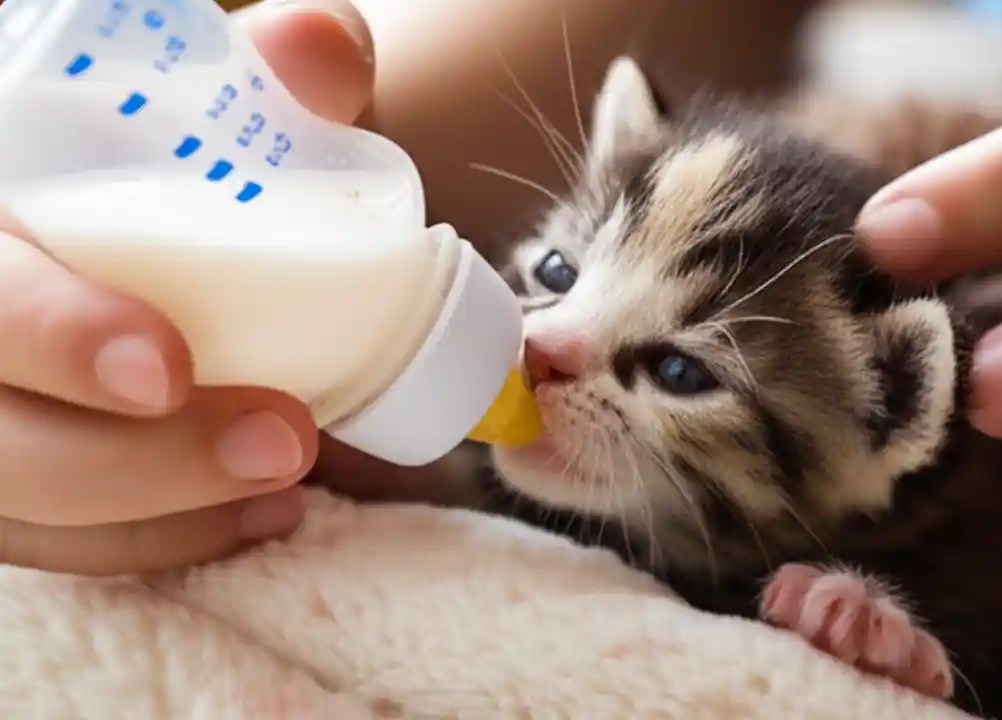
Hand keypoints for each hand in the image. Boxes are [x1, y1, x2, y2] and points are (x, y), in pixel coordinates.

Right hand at [0, 0, 374, 574]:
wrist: (114, 224)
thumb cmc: (145, 160)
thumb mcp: (180, 109)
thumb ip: (253, 81)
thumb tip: (326, 45)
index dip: (53, 333)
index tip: (165, 369)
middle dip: (134, 460)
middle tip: (286, 442)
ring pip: (19, 506)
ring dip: (161, 516)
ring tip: (290, 488)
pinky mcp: (7, 478)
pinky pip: (53, 544)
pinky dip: (155, 542)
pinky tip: (261, 518)